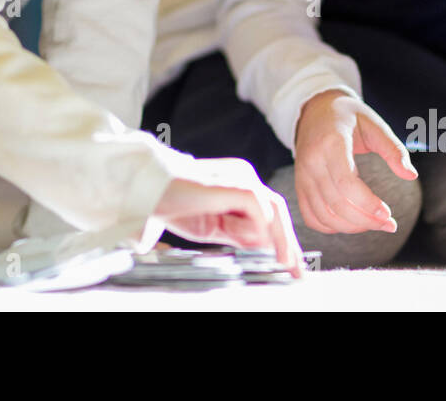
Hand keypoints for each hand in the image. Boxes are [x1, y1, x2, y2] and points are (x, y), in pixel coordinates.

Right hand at [152, 158, 304, 277]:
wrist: (149, 191)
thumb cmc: (173, 204)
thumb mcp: (213, 226)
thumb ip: (238, 233)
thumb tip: (264, 246)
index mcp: (237, 181)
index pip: (269, 211)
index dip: (281, 238)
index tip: (288, 262)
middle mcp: (244, 175)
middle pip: (277, 209)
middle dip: (289, 241)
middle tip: (296, 269)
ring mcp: (241, 177)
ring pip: (275, 210)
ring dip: (283, 240)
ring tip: (287, 264)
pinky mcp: (236, 185)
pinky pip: (261, 210)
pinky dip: (266, 231)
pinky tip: (266, 249)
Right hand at [292, 90, 417, 234]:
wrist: (314, 110)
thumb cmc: (347, 116)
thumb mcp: (374, 124)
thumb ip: (393, 149)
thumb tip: (411, 175)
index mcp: (331, 143)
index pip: (346, 183)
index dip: (367, 204)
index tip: (388, 213)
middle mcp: (312, 162)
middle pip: (337, 204)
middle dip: (366, 221)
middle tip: (389, 224)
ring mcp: (302, 176)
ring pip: (324, 215)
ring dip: (352, 227)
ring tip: (374, 224)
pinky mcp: (300, 186)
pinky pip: (312, 217)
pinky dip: (331, 227)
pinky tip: (351, 223)